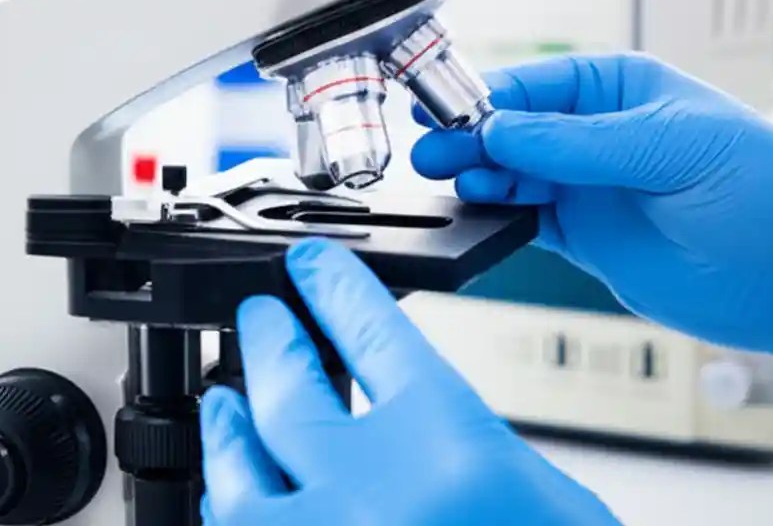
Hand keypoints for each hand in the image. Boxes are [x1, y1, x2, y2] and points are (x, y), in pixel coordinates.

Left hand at [199, 239, 620, 525]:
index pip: (373, 333)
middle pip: (290, 385)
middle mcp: (370, 497)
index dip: (335, 288)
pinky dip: (231, 507)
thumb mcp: (545, 502)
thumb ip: (464, 452)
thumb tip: (406, 418)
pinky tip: (229, 492)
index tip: (313, 269)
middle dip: (272, 339)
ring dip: (229, 423)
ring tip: (226, 397)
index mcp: (449, 454)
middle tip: (263, 315)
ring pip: (236, 466)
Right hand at [412, 54, 772, 388]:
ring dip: (477, 174)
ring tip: (444, 178)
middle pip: (514, 127)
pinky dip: (496, 214)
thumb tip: (502, 130)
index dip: (491, 94)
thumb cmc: (765, 190)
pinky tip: (474, 208)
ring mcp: (590, 186)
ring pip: (512, 173)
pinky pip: (525, 217)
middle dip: (471, 135)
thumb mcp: (671, 149)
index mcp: (624, 89)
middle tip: (432, 149)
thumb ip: (579, 144)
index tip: (451, 109)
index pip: (540, 83)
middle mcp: (599, 134)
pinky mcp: (586, 236)